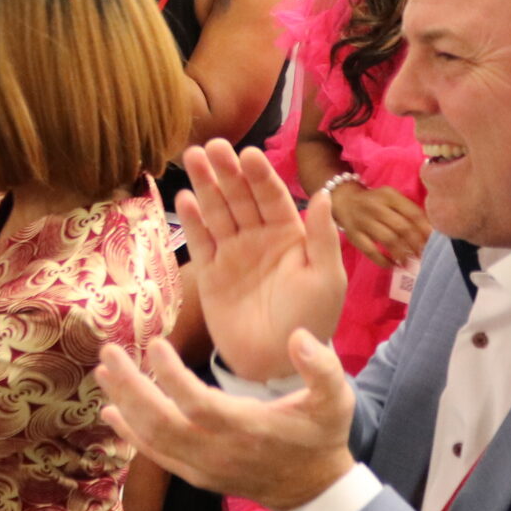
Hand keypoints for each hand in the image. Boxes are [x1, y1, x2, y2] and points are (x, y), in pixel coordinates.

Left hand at [95, 331, 357, 510]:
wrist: (313, 490)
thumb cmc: (321, 436)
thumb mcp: (335, 399)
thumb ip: (322, 367)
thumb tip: (299, 336)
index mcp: (246, 428)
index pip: (197, 404)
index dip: (171, 377)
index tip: (155, 345)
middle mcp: (217, 451)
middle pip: (162, 421)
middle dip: (131, 387)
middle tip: (108, 353)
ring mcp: (203, 467)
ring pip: (153, 438)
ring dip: (125, 404)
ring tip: (104, 372)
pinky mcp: (196, 475)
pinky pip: (156, 456)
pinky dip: (131, 434)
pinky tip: (112, 412)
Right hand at [175, 139, 347, 383]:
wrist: (278, 364)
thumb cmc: (310, 320)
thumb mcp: (326, 279)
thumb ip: (323, 238)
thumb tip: (323, 194)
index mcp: (289, 234)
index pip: (272, 196)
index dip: (260, 175)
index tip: (249, 154)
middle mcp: (258, 237)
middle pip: (240, 196)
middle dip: (226, 171)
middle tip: (212, 146)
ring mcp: (232, 253)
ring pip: (217, 212)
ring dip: (205, 185)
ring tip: (193, 157)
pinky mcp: (210, 273)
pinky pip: (200, 241)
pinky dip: (192, 221)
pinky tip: (183, 198)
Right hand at [330, 180, 431, 269]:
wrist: (345, 201)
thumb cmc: (376, 202)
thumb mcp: (391, 199)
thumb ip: (408, 211)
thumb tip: (429, 234)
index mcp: (389, 195)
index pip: (412, 213)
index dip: (425, 229)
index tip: (434, 242)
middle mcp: (376, 206)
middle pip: (401, 227)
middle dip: (415, 244)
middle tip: (423, 256)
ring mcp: (363, 221)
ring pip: (387, 239)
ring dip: (402, 254)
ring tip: (410, 263)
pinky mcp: (354, 235)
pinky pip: (370, 251)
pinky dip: (383, 260)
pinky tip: (392, 265)